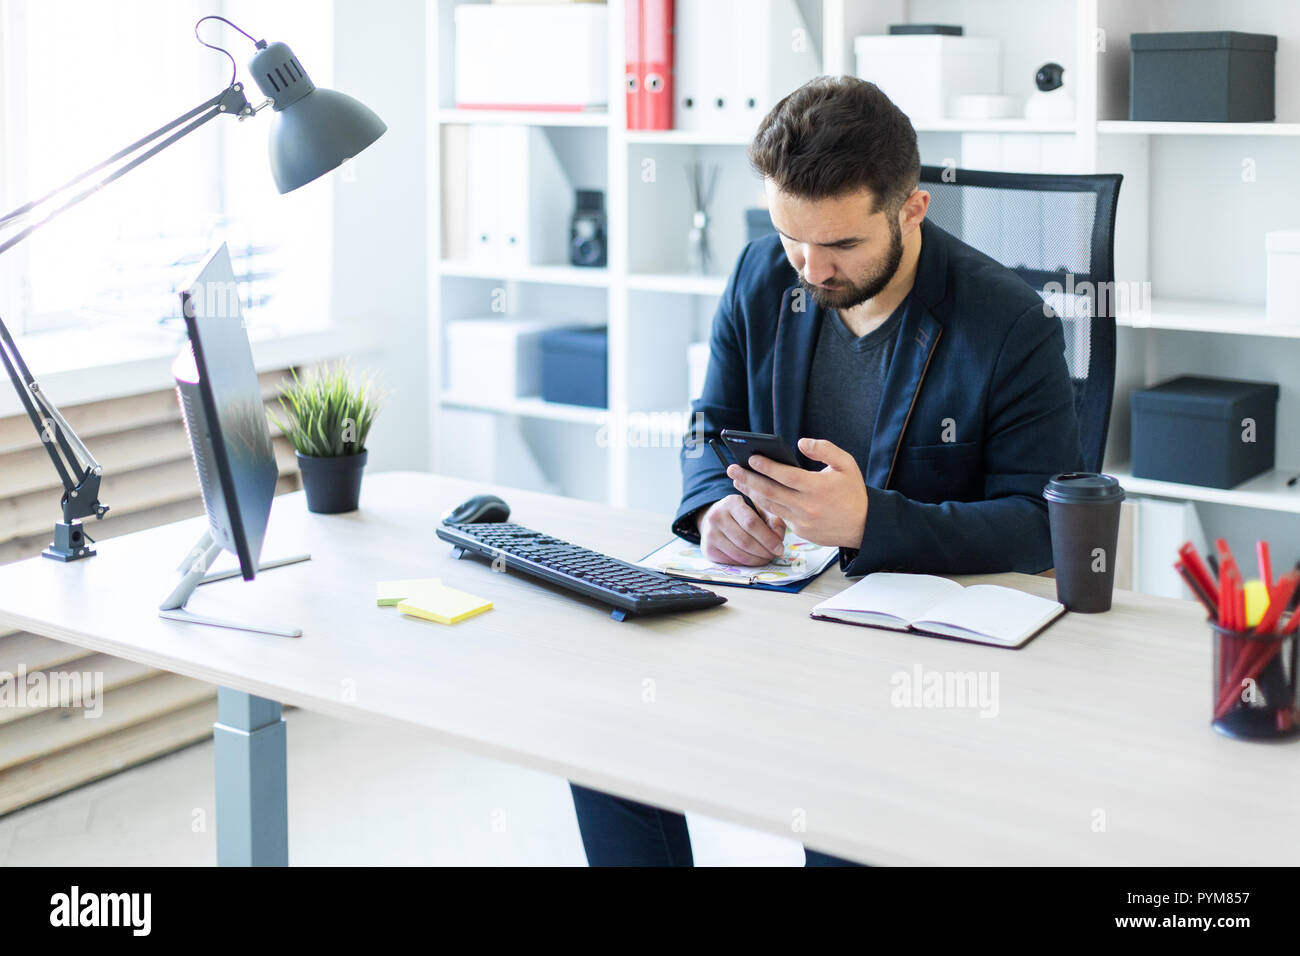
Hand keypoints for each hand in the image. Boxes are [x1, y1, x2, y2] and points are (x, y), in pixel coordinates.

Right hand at [698, 495, 786, 565]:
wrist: (717, 518)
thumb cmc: (744, 513)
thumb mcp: (759, 509)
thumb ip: (773, 520)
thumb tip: (778, 538)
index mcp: (731, 502)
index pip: (751, 523)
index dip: (768, 538)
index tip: (780, 548)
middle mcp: (716, 516)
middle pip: (745, 541)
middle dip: (764, 552)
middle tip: (775, 555)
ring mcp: (709, 534)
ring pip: (738, 554)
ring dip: (757, 560)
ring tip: (767, 558)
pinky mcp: (707, 549)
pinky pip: (731, 561)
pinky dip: (746, 564)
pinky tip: (754, 560)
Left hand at [725, 437, 867, 548]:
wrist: (865, 526)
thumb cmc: (853, 492)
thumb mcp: (846, 464)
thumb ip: (824, 449)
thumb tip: (800, 443)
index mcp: (818, 487)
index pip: (785, 475)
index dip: (766, 466)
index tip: (751, 457)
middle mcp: (807, 506)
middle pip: (769, 492)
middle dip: (748, 479)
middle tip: (731, 468)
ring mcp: (802, 521)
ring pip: (769, 506)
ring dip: (751, 492)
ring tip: (737, 480)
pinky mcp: (800, 532)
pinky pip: (778, 516)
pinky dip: (764, 505)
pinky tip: (754, 494)